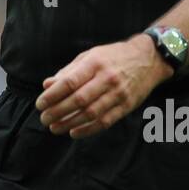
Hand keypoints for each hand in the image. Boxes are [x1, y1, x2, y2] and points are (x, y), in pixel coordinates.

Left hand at [35, 34, 173, 139]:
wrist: (148, 59)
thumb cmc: (113, 57)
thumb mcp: (90, 56)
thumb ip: (68, 71)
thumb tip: (47, 85)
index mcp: (95, 63)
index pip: (69, 82)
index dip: (52, 95)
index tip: (40, 104)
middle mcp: (107, 78)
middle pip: (78, 100)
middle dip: (58, 112)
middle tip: (44, 119)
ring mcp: (118, 93)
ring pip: (91, 113)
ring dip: (70, 123)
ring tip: (55, 127)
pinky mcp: (126, 106)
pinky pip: (105, 121)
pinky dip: (88, 130)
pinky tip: (74, 132)